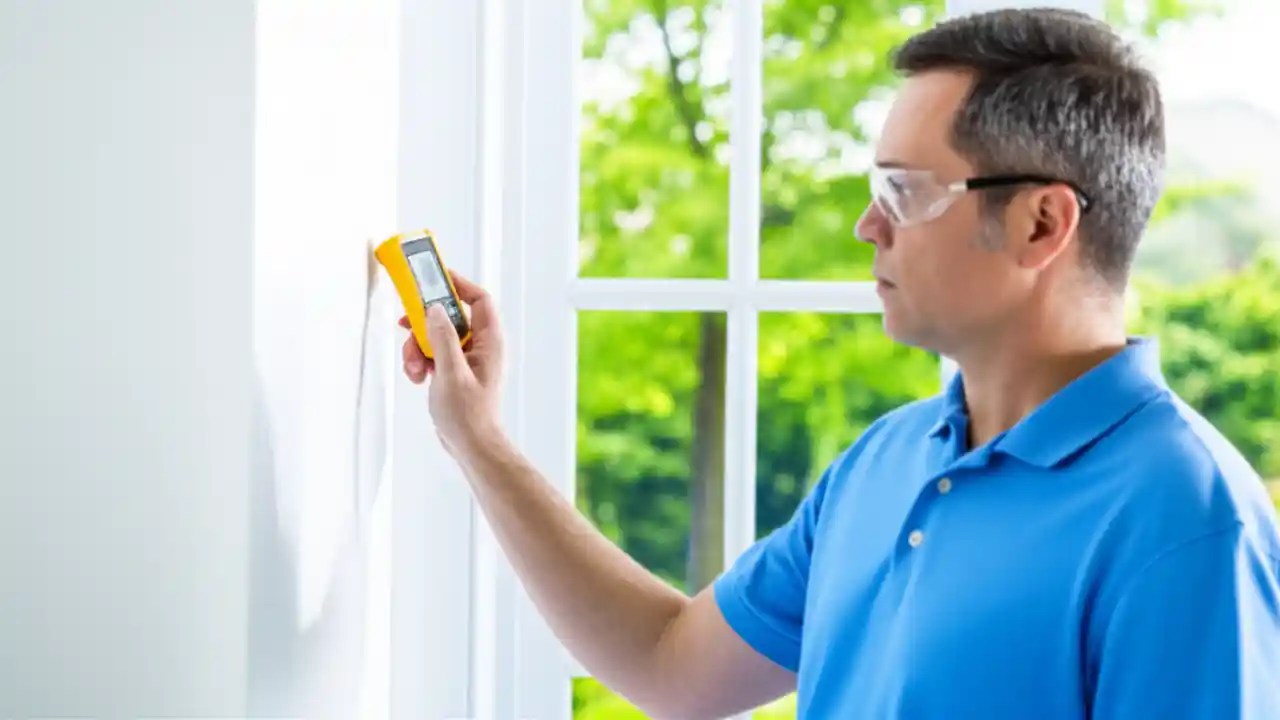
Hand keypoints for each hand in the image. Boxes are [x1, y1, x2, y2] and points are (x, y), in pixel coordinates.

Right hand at [399, 271, 504, 456]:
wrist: (470, 446)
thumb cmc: (469, 415)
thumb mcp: (451, 373)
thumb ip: (443, 338)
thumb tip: (434, 309)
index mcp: (489, 341)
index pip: (478, 299)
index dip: (458, 284)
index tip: (433, 276)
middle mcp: (480, 346)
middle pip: (448, 316)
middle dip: (424, 324)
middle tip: (407, 326)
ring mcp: (466, 359)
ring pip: (435, 336)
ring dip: (418, 348)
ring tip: (414, 369)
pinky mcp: (453, 371)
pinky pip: (432, 353)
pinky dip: (420, 361)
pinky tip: (417, 378)